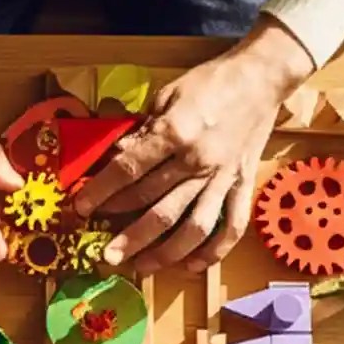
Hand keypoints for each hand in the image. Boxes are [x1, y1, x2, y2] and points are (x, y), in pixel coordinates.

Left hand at [73, 18, 313, 274]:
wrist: (261, 76)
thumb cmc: (210, 82)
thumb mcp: (166, 96)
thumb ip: (142, 130)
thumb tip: (116, 155)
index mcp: (175, 133)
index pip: (129, 170)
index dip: (102, 191)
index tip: (82, 208)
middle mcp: (198, 161)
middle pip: (156, 207)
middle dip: (127, 235)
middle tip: (106, 255)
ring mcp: (223, 177)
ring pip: (192, 227)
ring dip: (164, 252)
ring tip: (140, 267)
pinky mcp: (243, 184)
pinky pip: (231, 226)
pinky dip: (214, 250)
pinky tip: (191, 266)